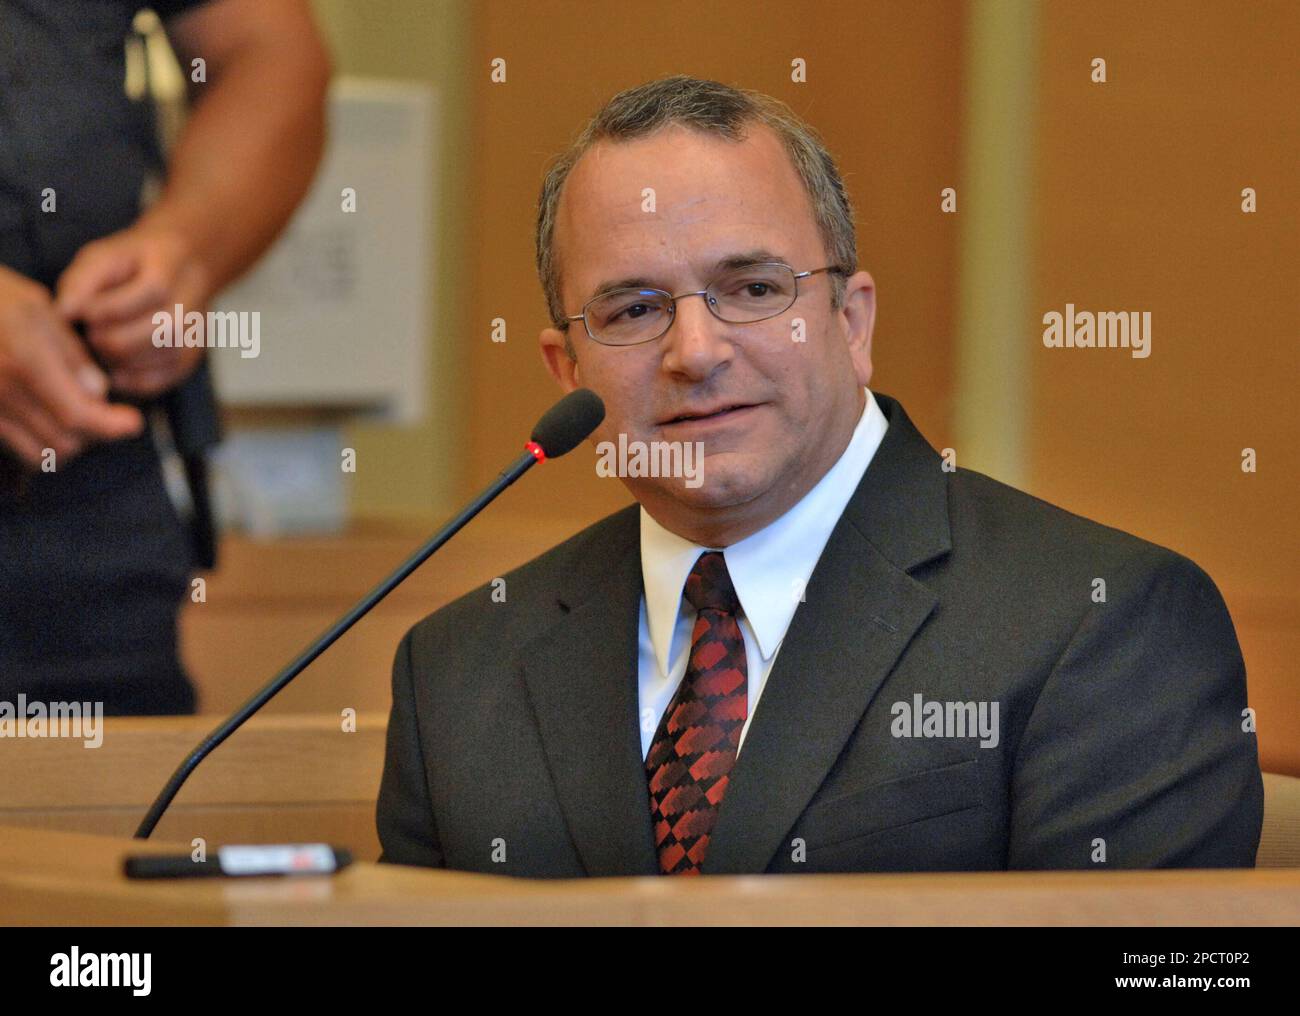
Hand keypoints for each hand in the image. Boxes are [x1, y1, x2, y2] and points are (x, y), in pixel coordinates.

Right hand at [0, 265, 144, 467]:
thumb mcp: (36, 309)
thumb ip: (70, 354)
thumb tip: (98, 393)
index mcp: (23, 361)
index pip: (76, 414)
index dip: (110, 425)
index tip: (133, 423)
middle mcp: (0, 390)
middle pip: (63, 441)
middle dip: (92, 433)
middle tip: (102, 411)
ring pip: (40, 452)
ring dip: (67, 441)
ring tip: (75, 412)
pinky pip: (16, 446)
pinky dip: (39, 442)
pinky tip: (48, 417)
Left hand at [56, 216, 211, 397]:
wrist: (191, 264)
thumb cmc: (141, 260)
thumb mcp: (108, 254)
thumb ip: (83, 280)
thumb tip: (63, 313)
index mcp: (162, 283)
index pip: (112, 312)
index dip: (87, 313)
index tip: (83, 306)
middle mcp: (182, 317)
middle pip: (121, 345)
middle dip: (97, 337)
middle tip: (92, 326)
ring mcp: (189, 343)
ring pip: (133, 367)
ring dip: (110, 357)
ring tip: (107, 338)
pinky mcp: (189, 362)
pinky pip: (151, 383)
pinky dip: (128, 378)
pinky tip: (118, 363)